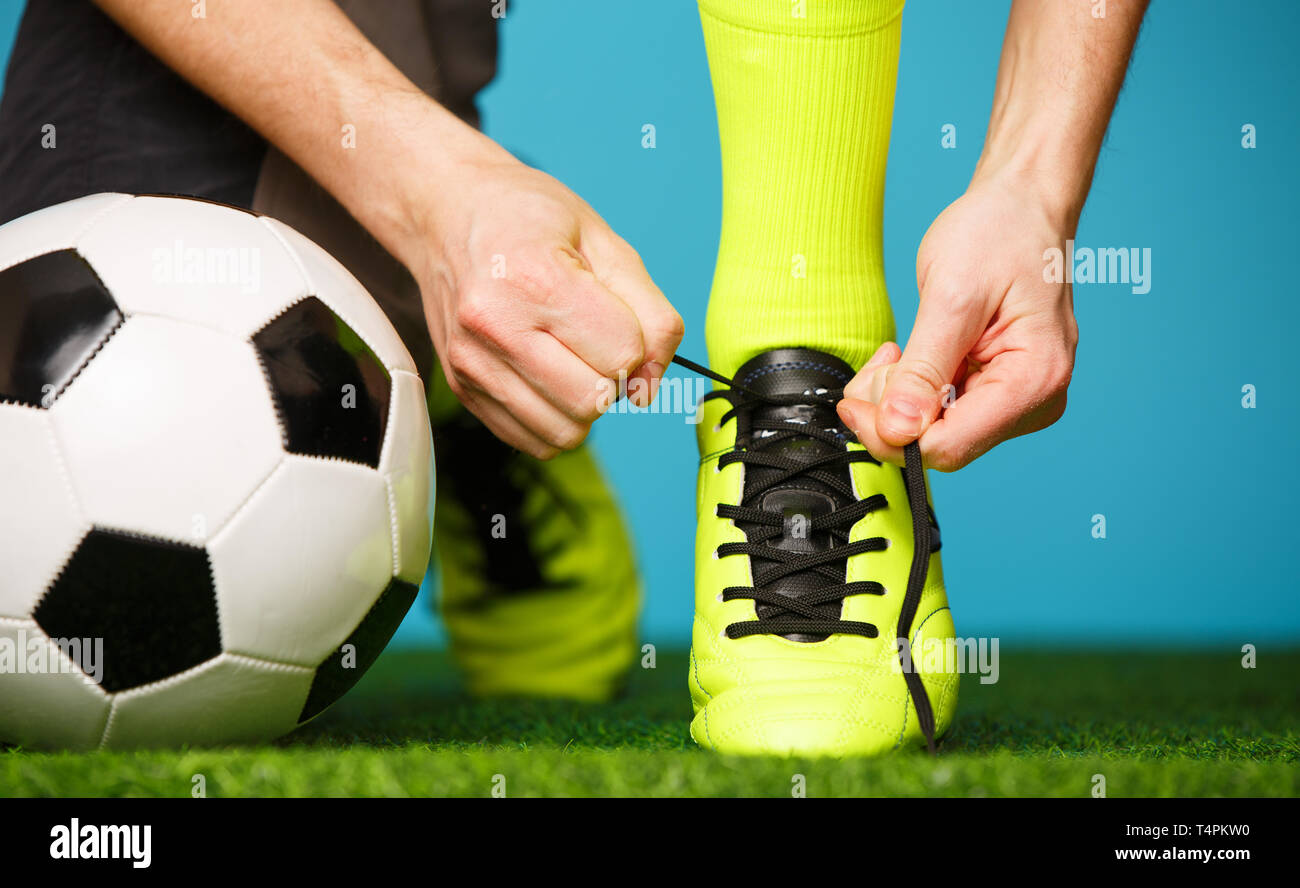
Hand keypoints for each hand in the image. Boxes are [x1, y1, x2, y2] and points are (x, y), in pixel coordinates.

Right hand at [404, 151, 683, 458]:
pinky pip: (533, 442)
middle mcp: (495, 325)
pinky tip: (547, 377)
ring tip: (570, 358)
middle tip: (595, 341)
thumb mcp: (607, 244)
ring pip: (565, 433)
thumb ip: (651, 315)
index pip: (624, 353)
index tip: (616, 316)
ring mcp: (472, 362)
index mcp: (536, 277)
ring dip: (584, 405)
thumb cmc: (529, 219)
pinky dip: (555, 420)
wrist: (445, 211)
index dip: (637, 340)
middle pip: (594, 401)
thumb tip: (650, 385)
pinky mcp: (462, 388)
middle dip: (612, 378)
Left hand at [837, 171, 1078, 470]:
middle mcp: (1034, 401)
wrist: (1021, 206)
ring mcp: (1017, 401)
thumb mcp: (951, 297)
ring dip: (897, 397)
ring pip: (932, 432)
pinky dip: (911, 390)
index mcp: (1033, 380)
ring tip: (897, 348)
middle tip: (882, 358)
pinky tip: (911, 354)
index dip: (891, 432)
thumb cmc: (999, 234)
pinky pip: (939, 413)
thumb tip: (898, 430)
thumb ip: (923, 369)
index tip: (855, 400)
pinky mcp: (996, 393)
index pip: (947, 446)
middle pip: (938, 445)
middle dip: (891, 411)